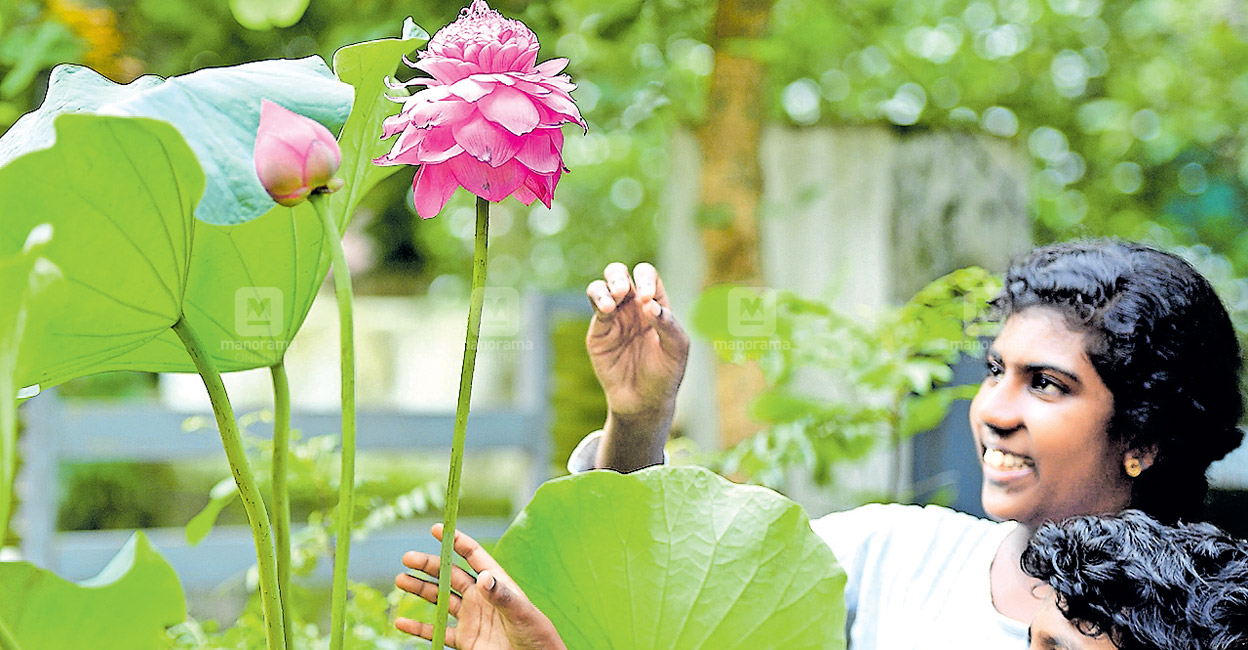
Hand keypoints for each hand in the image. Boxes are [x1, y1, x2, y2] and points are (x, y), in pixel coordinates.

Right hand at [395, 524, 566, 649]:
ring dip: (420, 589)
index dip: (456, 541)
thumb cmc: (537, 636)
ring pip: (439, 599)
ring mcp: (471, 618)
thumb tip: (483, 577)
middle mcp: (480, 597)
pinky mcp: (464, 640)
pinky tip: (401, 622)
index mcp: (496, 583)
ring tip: (400, 580)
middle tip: (407, 557)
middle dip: (429, 565)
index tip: (437, 529)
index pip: (474, 556)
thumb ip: (502, 596)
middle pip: (450, 575)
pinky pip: (437, 632)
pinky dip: (418, 628)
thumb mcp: (522, 613)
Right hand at [585, 262, 689, 470]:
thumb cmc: (665, 374)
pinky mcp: (599, 330)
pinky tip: (607, 310)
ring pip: (603, 286)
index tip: (647, 301)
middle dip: (619, 275)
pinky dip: (599, 301)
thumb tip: (649, 304)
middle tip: (624, 291)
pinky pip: (596, 307)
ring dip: (607, 286)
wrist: (643, 402)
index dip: (646, 280)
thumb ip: (668, 324)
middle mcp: (633, 306)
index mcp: (655, 305)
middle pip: (621, 273)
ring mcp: (614, 317)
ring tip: (614, 300)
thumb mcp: (677, 349)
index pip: (648, 277)